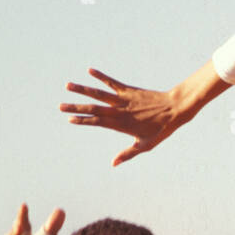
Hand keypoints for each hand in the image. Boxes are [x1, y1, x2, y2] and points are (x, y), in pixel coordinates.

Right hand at [60, 68, 182, 165]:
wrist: (175, 109)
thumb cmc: (161, 130)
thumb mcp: (145, 145)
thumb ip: (128, 153)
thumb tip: (113, 164)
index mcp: (121, 124)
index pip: (97, 122)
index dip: (83, 121)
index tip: (69, 119)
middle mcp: (119, 111)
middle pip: (93, 108)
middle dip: (76, 107)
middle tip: (60, 106)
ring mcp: (123, 99)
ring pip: (99, 93)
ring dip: (83, 89)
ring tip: (68, 85)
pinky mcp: (129, 90)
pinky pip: (112, 82)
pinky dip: (101, 76)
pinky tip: (90, 70)